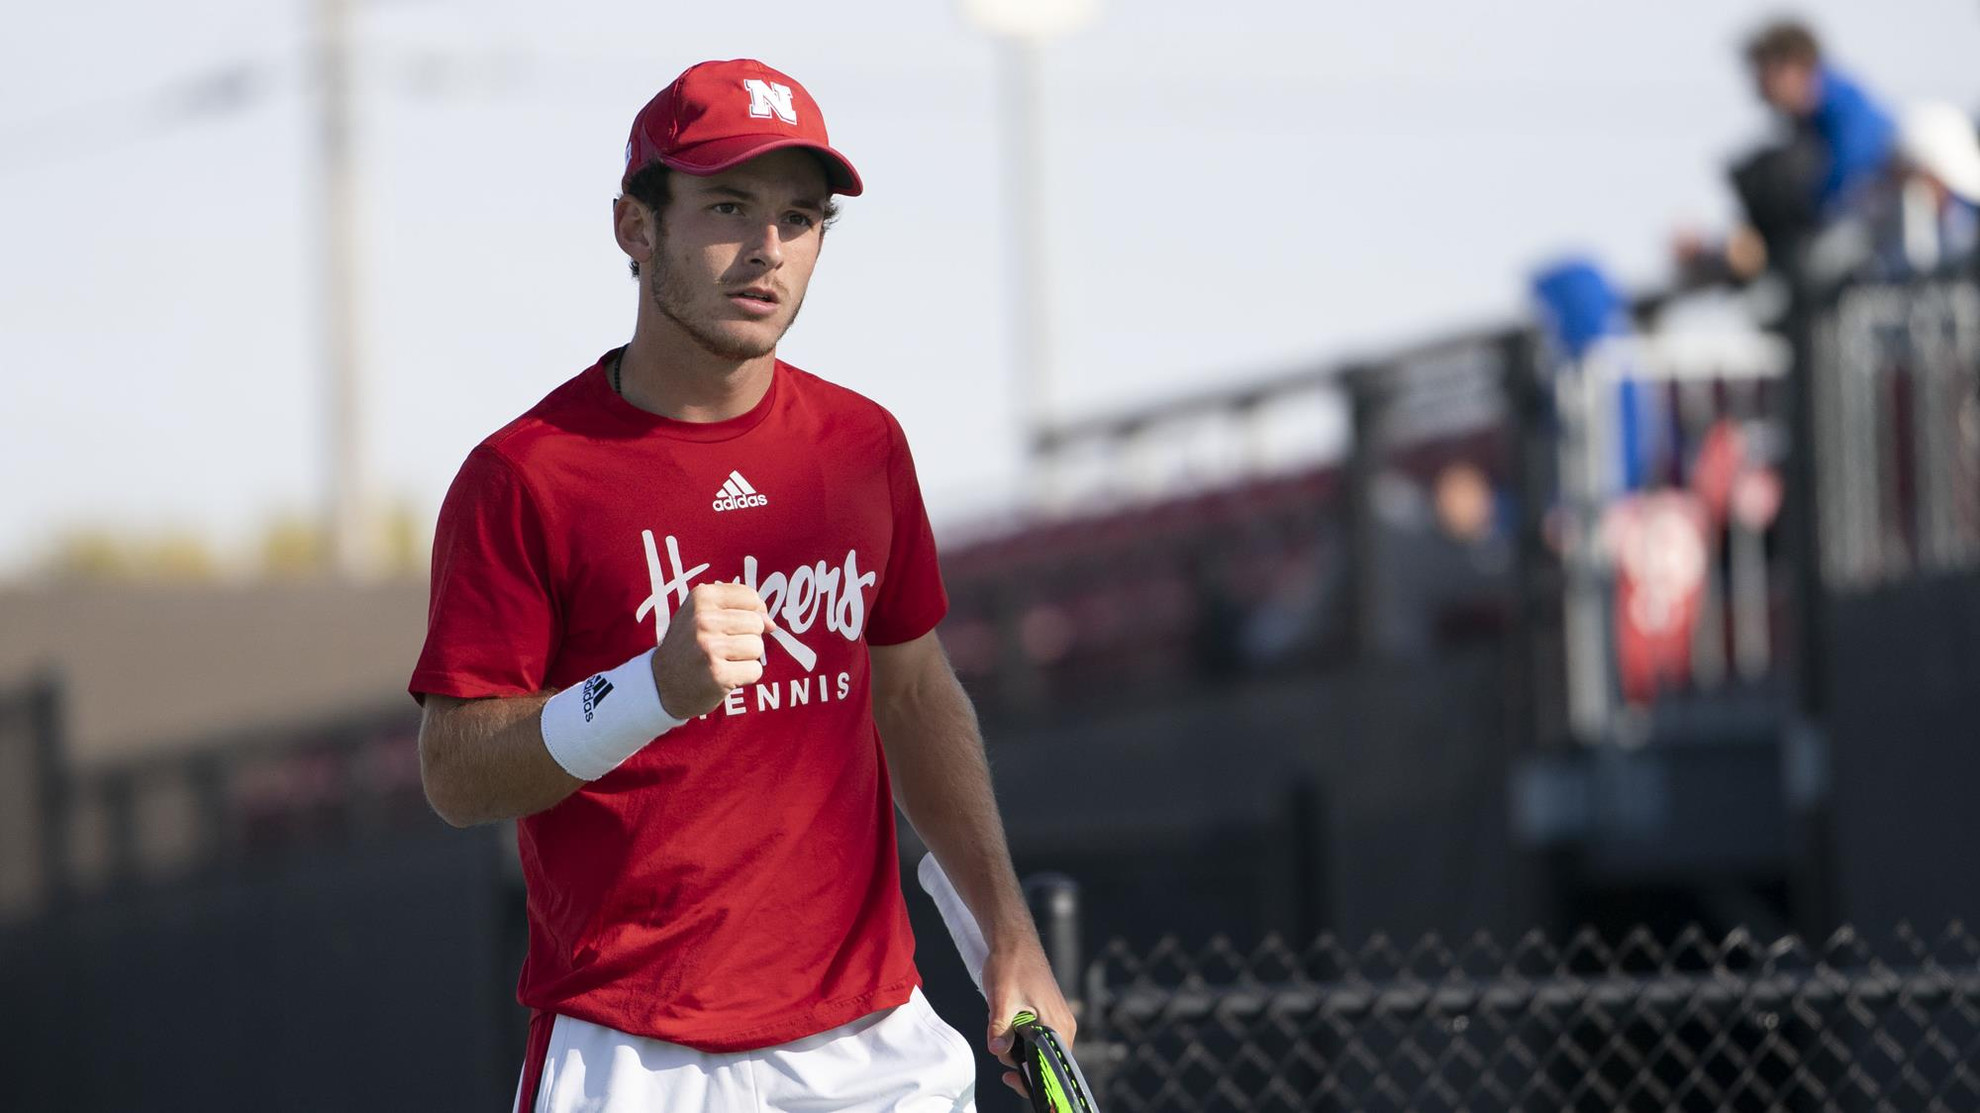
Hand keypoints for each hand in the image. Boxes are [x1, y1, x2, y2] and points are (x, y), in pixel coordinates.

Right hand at [650, 583, 778, 718]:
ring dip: (746, 658)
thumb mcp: (704, 613)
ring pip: (758, 647)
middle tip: (722, 648)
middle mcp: (703, 619)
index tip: (732, 626)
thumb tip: (771, 624)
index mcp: (701, 597)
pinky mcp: (718, 675)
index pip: (751, 597)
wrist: (661, 684)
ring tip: (723, 661)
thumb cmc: (689, 645)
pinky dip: (744, 677)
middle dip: (747, 637)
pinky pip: (755, 671)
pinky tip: (724, 676)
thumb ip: (739, 608)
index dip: (751, 613)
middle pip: (757, 623)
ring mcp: (709, 648)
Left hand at [983, 939, 1076, 1100]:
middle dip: (1018, 1059)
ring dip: (1015, 1046)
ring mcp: (1056, 1019)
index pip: (1052, 1068)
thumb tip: (997, 1050)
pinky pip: (1035, 1036)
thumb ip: (1000, 1028)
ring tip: (1002, 1025)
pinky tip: (1007, 1020)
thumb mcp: (1001, 1000)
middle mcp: (1063, 1025)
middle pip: (1043, 1060)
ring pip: (1036, 1048)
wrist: (1013, 940)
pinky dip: (1017, 1036)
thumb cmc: (1011, 965)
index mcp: (1058, 1025)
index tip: (1009, 1077)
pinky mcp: (1048, 1014)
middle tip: (999, 1042)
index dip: (1031, 1078)